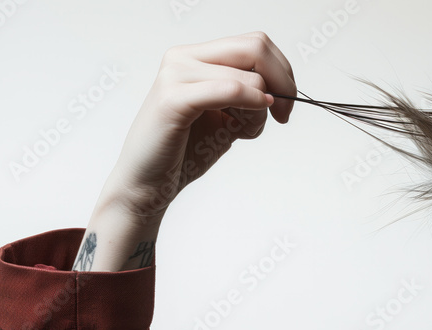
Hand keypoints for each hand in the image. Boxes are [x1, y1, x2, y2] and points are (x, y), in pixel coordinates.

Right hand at [105, 31, 295, 219]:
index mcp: (195, 57)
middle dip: (283, 82)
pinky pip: (230, 90)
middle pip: (256, 46)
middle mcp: (183, 57)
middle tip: (283, 117)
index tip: (284, 108)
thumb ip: (249, 97)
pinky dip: (250, 104)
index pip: (255, 43)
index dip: (282, 72)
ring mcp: (175, 74)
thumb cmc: (185, 152)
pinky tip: (243, 126)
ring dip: (259, 112)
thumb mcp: (227, 118)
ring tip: (240, 133)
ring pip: (250, 77)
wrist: (147, 184)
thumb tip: (280, 90)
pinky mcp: (173, 99)